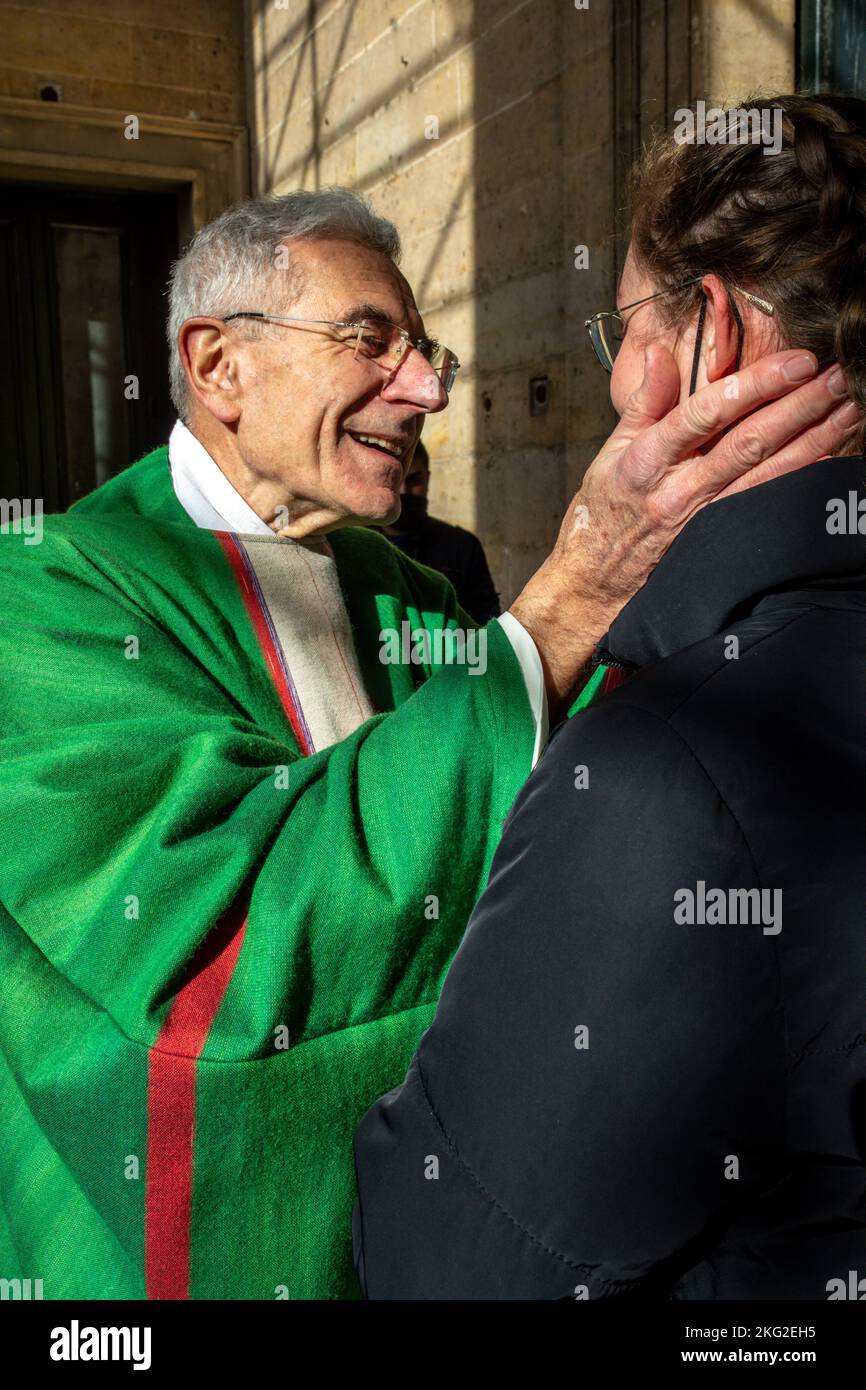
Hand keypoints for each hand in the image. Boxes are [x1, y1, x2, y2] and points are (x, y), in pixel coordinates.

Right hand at [510, 344, 860, 718]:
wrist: (593, 584)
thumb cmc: (601, 515)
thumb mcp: (610, 452)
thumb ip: (644, 402)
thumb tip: (663, 353)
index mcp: (648, 459)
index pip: (707, 412)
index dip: (756, 384)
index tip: (797, 361)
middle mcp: (678, 490)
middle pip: (748, 441)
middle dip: (799, 407)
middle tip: (838, 377)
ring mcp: (701, 520)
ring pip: (765, 475)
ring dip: (812, 441)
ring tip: (848, 411)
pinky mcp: (717, 542)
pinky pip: (763, 507)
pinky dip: (797, 482)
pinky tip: (828, 460)